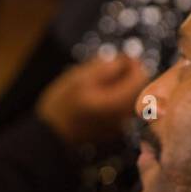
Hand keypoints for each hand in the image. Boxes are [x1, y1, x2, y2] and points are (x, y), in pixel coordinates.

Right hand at [35, 53, 150, 145]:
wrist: (50, 135)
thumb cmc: (61, 106)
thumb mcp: (79, 78)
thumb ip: (104, 67)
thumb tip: (123, 60)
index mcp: (117, 102)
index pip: (140, 78)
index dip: (133, 63)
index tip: (121, 56)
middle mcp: (123, 115)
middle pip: (138, 89)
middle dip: (127, 75)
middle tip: (111, 66)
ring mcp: (118, 124)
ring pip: (130, 99)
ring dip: (121, 86)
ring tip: (101, 81)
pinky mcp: (112, 129)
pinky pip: (122, 109)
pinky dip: (116, 98)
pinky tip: (99, 95)